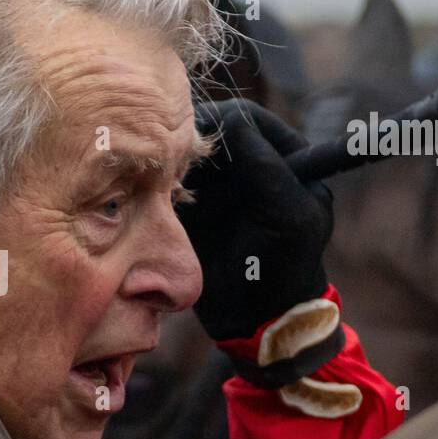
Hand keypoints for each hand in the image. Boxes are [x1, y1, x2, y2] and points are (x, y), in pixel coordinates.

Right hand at [178, 99, 332, 341]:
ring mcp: (218, 190)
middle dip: (190, 140)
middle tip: (167, 151)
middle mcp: (247, 169)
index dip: (223, 119)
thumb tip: (233, 117)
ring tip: (157, 173)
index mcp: (283, 160)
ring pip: (187, 157)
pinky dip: (158, 185)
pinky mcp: (191, 212)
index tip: (197, 131)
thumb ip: (265, 163)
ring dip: (171, 161)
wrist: (257, 320)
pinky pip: (171, 186)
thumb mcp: (286, 210)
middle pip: (211, 134)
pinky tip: (151, 194)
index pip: (248, 119)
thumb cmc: (285, 265)